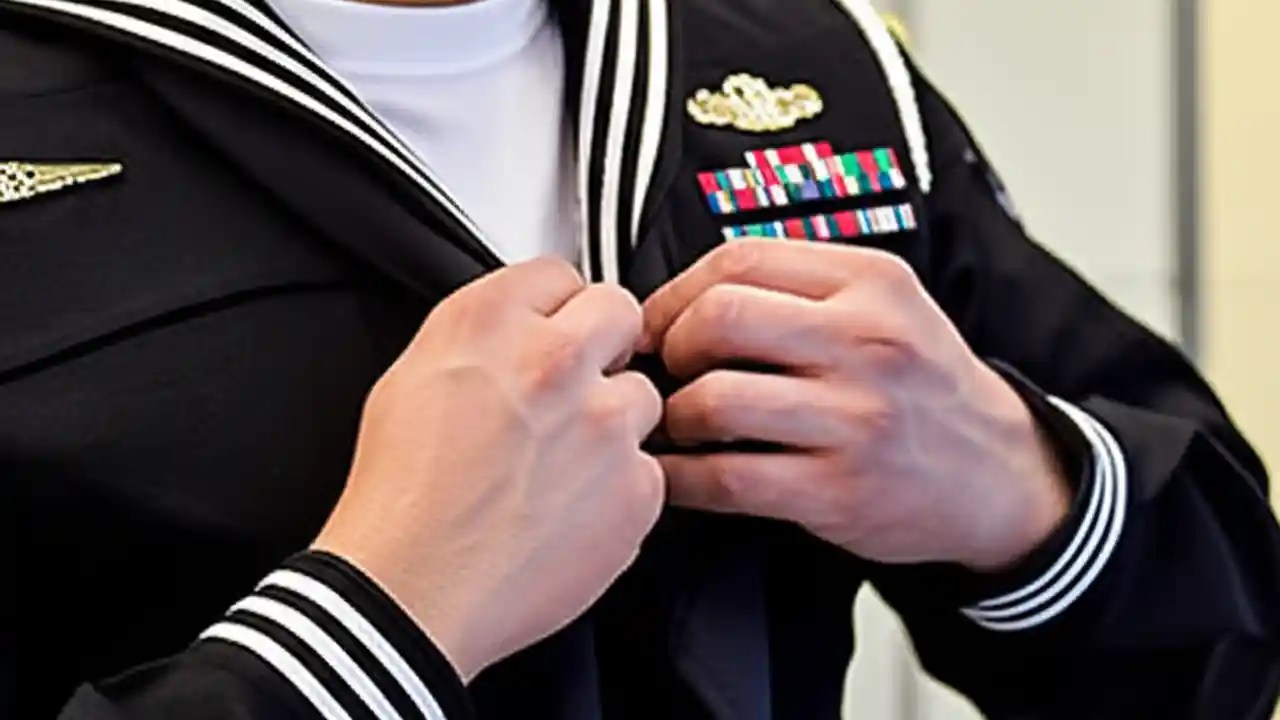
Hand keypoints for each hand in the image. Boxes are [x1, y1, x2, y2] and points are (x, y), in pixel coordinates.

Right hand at [313, 258, 663, 680]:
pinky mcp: (637, 487)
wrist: (412, 591)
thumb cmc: (401, 499)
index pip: (559, 274)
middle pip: (619, 313)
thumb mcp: (413, 378)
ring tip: (561, 466)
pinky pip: (647, 470)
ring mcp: (605, 423)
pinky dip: (619, 489)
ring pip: (641, 395)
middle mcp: (555, 361)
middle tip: (575, 386)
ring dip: (613, 421)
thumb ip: (483, 337)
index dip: (556, 308)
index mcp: (490, 322)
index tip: (554, 331)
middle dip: (602, 344)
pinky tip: (571, 510)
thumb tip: (519, 329)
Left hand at [643, 241, 1069, 571]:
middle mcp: (866, 343)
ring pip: (714, 400)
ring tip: (678, 423)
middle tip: (667, 369)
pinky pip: (725, 479)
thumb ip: (801, 287)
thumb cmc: (921, 386)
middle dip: (671, 345)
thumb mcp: (887, 307)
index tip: (657, 319)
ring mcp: (855, 419)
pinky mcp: (837, 491)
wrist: (998, 473)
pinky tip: (677, 474)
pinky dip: (680, 478)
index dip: (677, 291)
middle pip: (718, 319)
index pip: (740, 258)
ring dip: (672, 416)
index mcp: (872, 282)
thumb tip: (685, 297)